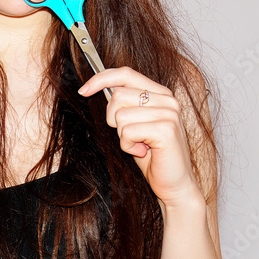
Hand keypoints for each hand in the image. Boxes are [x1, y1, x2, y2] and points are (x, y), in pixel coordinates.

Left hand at [78, 66, 200, 205]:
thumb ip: (124, 104)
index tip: (83, 90)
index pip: (125, 73)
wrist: (174, 184)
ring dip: (122, 136)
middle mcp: (167, 99)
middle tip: (130, 136)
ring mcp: (168, 113)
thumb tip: (96, 87)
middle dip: (113, 119)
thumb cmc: (153, 156)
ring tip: (139, 145)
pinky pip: (127, 131)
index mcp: (160, 93)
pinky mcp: (165, 129)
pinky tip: (142, 152)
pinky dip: (128, 146)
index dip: (101, 79)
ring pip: (120, 115)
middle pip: (118, 95)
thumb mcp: (135, 124)